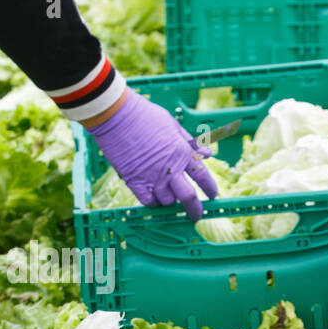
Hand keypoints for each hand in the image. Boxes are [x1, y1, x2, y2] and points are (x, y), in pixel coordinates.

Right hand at [86, 90, 218, 219]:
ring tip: (169, 195)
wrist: (115, 114)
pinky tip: (154, 197)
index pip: (203, 178)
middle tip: (196, 214)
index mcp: (182, 153)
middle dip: (196, 209)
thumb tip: (207, 155)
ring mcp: (151, 177)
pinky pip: (149, 202)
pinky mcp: (134, 181)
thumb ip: (190, 143)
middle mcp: (169, 169)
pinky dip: (154, 202)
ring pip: (168, 201)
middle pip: (189, 198)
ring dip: (171, 201)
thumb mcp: (173, 125)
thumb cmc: (145, 114)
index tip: (212, 195)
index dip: (210, 189)